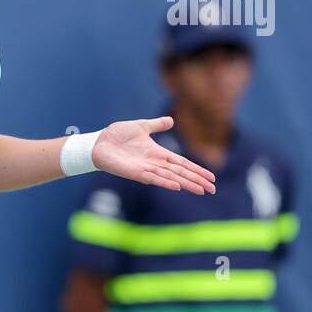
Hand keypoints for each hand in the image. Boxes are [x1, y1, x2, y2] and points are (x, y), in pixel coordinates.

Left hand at [92, 116, 216, 193]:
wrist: (98, 142)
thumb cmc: (117, 135)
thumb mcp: (140, 126)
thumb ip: (156, 125)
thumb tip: (171, 120)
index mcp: (158, 153)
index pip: (182, 163)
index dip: (196, 170)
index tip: (211, 178)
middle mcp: (154, 163)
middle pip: (180, 173)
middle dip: (196, 181)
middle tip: (212, 190)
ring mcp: (145, 169)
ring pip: (170, 177)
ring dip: (185, 184)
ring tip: (200, 190)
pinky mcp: (134, 172)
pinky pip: (153, 178)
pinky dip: (165, 182)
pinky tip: (177, 186)